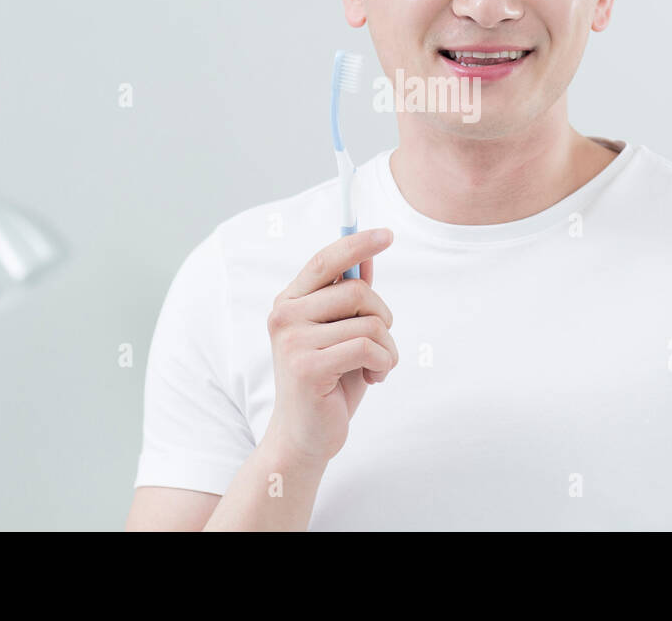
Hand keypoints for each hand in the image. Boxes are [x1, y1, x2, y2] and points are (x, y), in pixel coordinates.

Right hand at [261, 228, 397, 465]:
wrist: (305, 437)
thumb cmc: (329, 382)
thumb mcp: (342, 334)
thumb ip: (349, 298)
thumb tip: (367, 257)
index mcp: (290, 302)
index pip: (325, 260)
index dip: (357, 244)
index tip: (387, 234)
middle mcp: (284, 316)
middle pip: (356, 290)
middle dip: (382, 316)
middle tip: (381, 343)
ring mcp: (293, 341)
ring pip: (368, 322)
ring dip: (387, 348)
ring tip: (376, 367)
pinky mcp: (307, 367)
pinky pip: (368, 348)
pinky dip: (384, 364)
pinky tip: (373, 379)